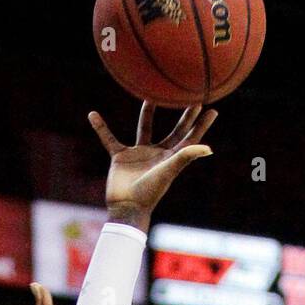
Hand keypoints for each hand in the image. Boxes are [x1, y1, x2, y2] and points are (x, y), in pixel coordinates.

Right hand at [89, 101, 216, 231]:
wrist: (126, 208)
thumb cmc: (150, 192)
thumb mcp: (168, 171)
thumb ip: (185, 156)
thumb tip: (208, 148)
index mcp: (171, 158)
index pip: (190, 138)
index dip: (201, 124)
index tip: (211, 108)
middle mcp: (158, 154)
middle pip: (174, 131)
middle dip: (183, 116)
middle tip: (191, 96)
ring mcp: (139, 155)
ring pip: (144, 129)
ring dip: (147, 114)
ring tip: (150, 96)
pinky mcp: (120, 158)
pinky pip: (109, 139)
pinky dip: (101, 128)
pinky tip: (92, 115)